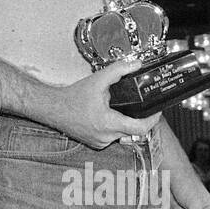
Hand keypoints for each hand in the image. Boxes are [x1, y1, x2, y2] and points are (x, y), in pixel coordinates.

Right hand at [40, 60, 159, 148]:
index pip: (140, 128)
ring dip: (126, 122)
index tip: (156, 110)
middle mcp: (105, 137)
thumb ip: (118, 70)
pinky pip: (112, 137)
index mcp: (108, 123)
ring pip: (122, 134)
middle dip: (139, 118)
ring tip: (122, 108)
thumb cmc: (71, 97)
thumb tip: (136, 65)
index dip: (152, 119)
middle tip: (141, 105)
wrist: (53, 108)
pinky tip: (109, 116)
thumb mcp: (97, 80)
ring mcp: (100, 142)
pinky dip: (114, 127)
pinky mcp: (95, 143)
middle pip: (133, 130)